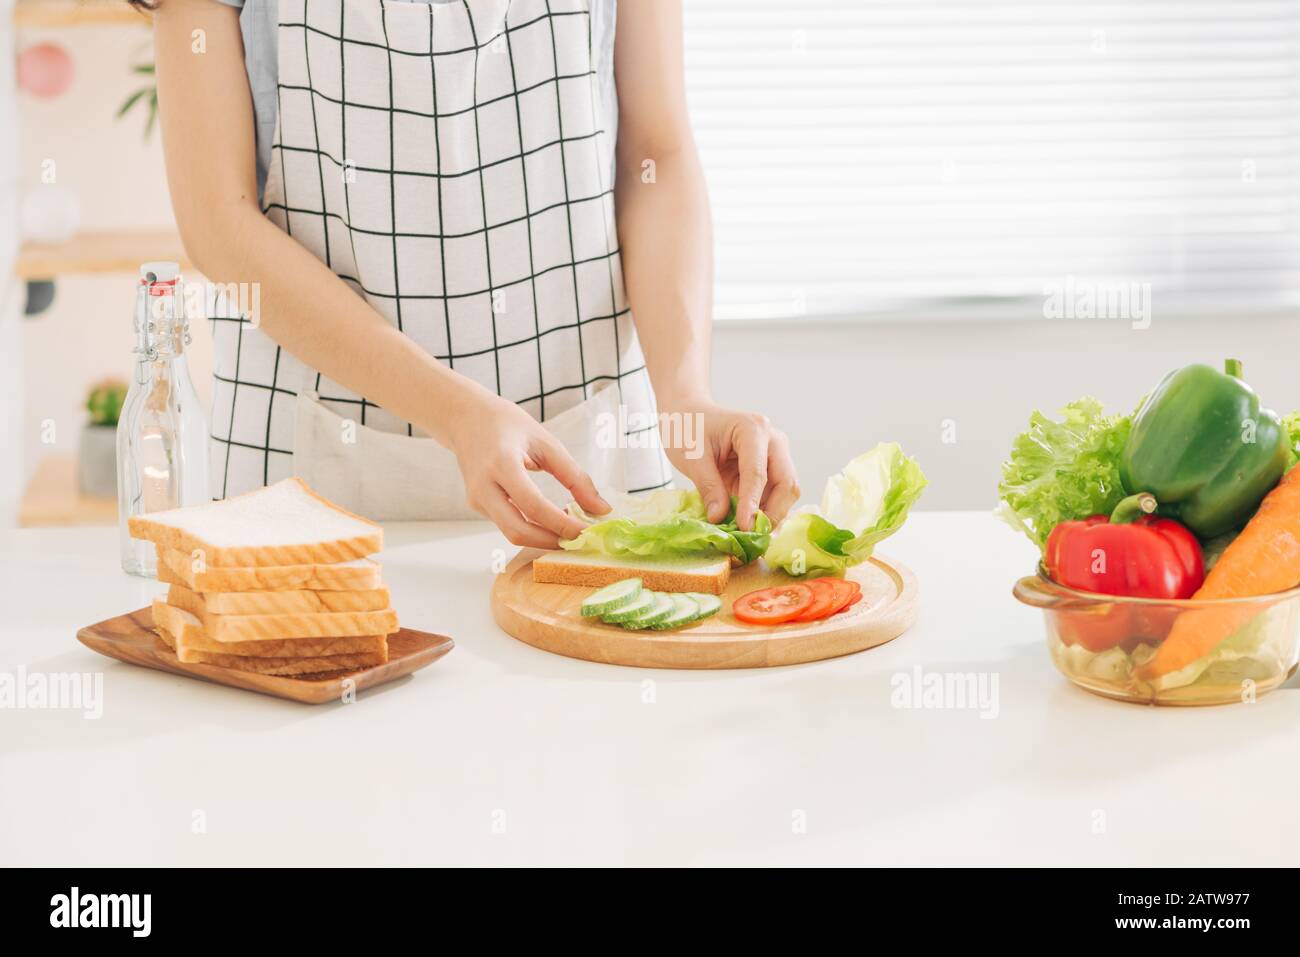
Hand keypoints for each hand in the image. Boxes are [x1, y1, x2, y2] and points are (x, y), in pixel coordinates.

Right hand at [447, 392, 609, 547]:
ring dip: (542, 538)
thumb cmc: (507, 425)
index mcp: (501, 464)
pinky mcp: (477, 505)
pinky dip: (531, 528)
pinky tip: (550, 520)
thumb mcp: (546, 442)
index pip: (533, 505)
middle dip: (551, 541)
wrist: (466, 418)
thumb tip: (600, 508)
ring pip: (511, 533)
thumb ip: (574, 477)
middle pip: (517, 531)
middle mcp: (483, 486)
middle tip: (578, 539)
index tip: (586, 530)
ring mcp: (476, 499)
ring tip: (568, 530)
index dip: (561, 524)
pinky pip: (507, 525)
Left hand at [659, 401, 799, 530]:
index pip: (758, 473)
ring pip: (785, 492)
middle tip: (754, 537)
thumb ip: (708, 487)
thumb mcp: (692, 457)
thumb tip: (721, 518)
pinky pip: (775, 494)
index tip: (745, 529)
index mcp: (753, 430)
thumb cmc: (688, 428)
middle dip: (773, 513)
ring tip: (751, 536)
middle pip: (786, 483)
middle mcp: (773, 440)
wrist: (689, 414)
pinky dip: (765, 512)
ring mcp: (775, 454)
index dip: (753, 504)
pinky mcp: (770, 468)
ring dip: (771, 515)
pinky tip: (749, 526)